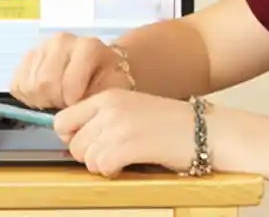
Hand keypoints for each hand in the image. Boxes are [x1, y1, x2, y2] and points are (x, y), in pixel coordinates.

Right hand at [10, 33, 130, 108]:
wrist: (99, 65)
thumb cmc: (105, 80)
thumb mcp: (110, 91)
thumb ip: (94, 100)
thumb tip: (72, 113)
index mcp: (87, 46)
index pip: (68, 83)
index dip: (71, 101)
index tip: (78, 104)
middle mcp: (62, 41)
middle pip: (45, 82)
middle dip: (55, 101)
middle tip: (65, 104)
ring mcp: (42, 46)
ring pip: (29, 84)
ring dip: (41, 100)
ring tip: (57, 99)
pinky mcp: (27, 57)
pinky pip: (17, 84)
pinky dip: (29, 96)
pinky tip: (45, 95)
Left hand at [53, 89, 197, 177]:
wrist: (206, 130)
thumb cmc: (171, 124)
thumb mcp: (132, 109)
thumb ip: (103, 118)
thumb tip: (73, 140)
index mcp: (107, 96)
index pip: (61, 120)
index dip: (72, 138)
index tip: (89, 144)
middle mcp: (109, 108)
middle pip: (73, 144)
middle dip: (89, 156)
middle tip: (113, 155)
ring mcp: (119, 126)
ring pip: (86, 158)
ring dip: (103, 165)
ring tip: (126, 158)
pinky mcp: (129, 145)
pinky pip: (102, 167)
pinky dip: (114, 171)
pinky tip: (131, 164)